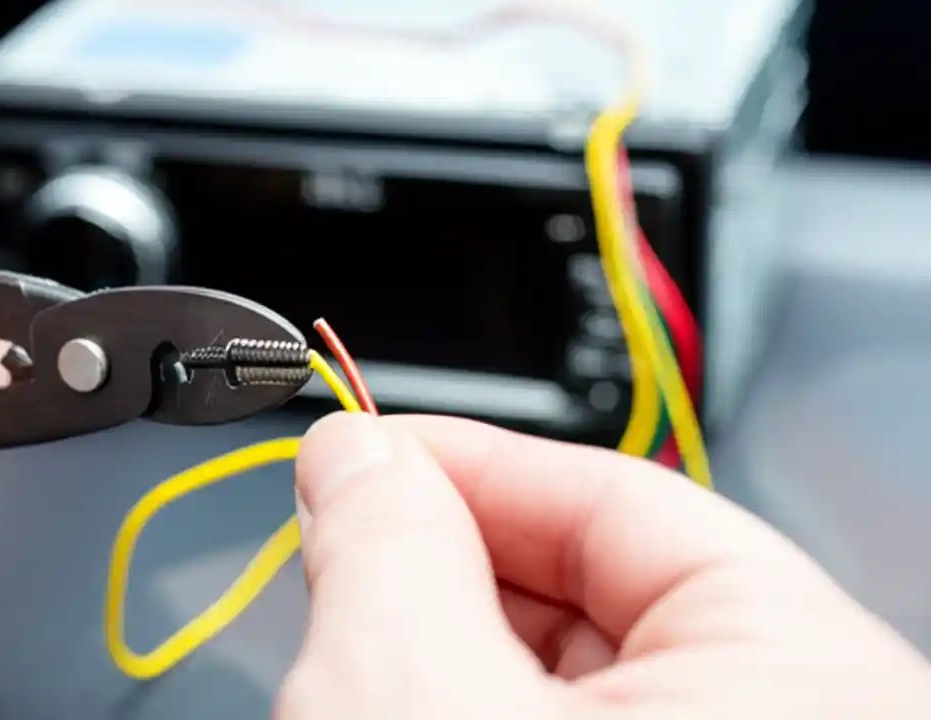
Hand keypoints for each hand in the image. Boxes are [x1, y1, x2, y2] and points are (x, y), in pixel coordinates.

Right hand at [279, 412, 930, 717]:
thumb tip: (354, 454)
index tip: (362, 451)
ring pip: (585, 677)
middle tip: (343, 548)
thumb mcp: (408, 689)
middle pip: (602, 586)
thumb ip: (383, 538)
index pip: (619, 499)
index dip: (464, 459)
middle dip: (451, 562)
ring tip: (365, 659)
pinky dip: (490, 709)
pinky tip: (417, 711)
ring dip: (462, 648)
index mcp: (808, 680)